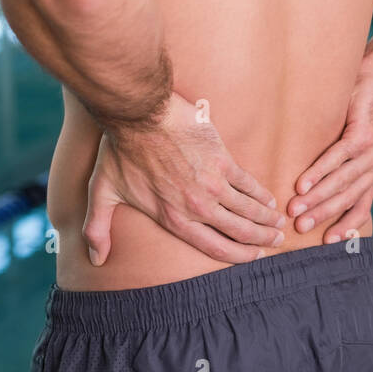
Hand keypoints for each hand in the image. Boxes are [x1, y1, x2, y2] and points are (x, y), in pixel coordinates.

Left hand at [83, 92, 285, 265]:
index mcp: (174, 218)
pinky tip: (270, 198)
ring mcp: (212, 184)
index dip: (237, 256)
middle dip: (260, 239)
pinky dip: (261, 193)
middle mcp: (197, 207)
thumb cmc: (120, 151)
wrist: (140, 114)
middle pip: (238, 231)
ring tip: (278, 223)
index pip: (213, 247)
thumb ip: (98, 227)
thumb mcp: (102, 192)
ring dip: (266, 219)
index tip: (252, 257)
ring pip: (247, 210)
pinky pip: (248, 183)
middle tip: (274, 241)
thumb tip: (94, 258)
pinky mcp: (222, 160)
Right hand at [287, 68, 372, 242]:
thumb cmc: (357, 113)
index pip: (361, 208)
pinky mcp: (363, 135)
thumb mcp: (355, 145)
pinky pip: (337, 158)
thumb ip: (343, 167)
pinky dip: (318, 172)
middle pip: (347, 198)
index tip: (326, 244)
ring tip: (294, 209)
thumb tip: (314, 192)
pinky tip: (302, 183)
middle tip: (297, 229)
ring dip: (316, 198)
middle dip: (321, 215)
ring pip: (341, 182)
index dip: (345, 227)